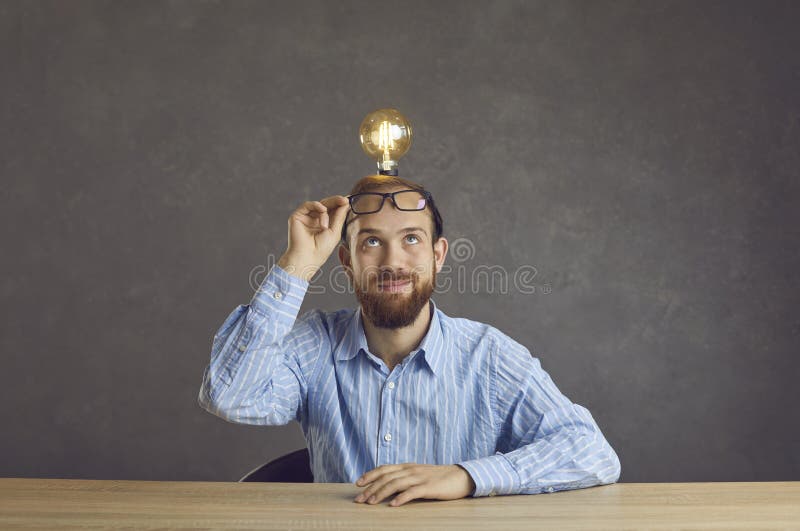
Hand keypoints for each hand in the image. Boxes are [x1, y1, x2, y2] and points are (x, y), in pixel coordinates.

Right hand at [278, 195, 348, 281]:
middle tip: (344, 200)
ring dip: (326, 210)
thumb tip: (346, 203)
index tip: (348, 200)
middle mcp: (315, 220)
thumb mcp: (335, 231)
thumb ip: (339, 216)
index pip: (333, 211)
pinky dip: (317, 205)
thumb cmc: (321, 249)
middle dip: (336, 201)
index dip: (340, 204)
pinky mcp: (297, 216)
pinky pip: (308, 205)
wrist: (307, 257)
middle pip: (326, 205)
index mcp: (324, 224)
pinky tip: (323, 210)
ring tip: (326, 224)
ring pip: (318, 205)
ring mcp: (306, 218)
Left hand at [353, 464, 475, 506]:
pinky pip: (412, 492)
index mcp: (407, 466)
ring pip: (396, 484)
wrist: (461, 476)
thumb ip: (405, 477)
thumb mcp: (419, 474)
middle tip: (359, 499)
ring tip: (371, 503)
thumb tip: (387, 484)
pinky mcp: (429, 487)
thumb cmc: (439, 478)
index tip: (358, 483)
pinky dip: (401, 498)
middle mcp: (411, 470)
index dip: (370, 475)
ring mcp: (420, 478)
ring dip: (381, 493)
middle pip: (386, 477)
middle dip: (370, 488)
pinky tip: (393, 505)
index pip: (384, 469)